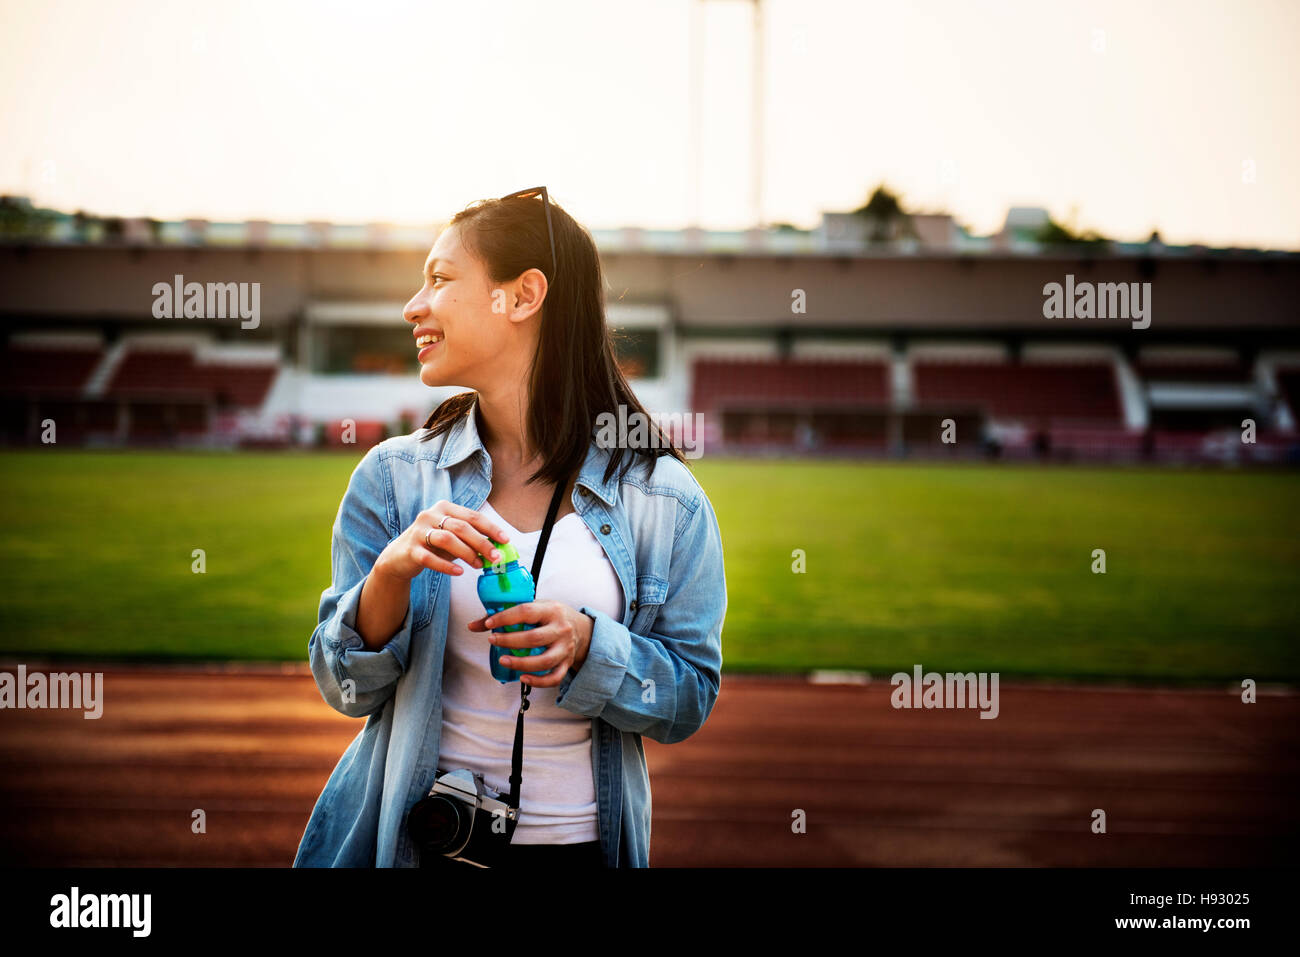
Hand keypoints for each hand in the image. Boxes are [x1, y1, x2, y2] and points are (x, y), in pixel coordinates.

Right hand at [374, 500, 510, 582]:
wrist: (399, 557)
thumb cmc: (432, 545)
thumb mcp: (452, 538)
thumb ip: (471, 539)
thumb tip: (497, 548)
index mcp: (444, 507)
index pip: (472, 516)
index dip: (491, 528)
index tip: (505, 540)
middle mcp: (430, 515)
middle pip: (461, 527)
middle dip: (482, 542)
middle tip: (495, 557)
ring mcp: (418, 531)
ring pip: (447, 539)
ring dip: (466, 553)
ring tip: (478, 565)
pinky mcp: (410, 549)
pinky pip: (430, 558)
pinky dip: (446, 565)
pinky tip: (459, 572)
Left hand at [468, 601, 593, 687]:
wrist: (582, 628)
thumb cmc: (551, 616)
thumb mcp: (535, 608)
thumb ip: (504, 616)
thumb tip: (473, 626)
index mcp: (552, 610)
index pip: (527, 612)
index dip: (506, 618)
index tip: (489, 624)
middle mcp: (561, 629)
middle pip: (534, 638)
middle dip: (510, 641)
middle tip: (493, 640)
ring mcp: (565, 648)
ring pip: (544, 661)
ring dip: (521, 663)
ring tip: (503, 661)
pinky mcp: (566, 663)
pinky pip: (554, 678)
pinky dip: (538, 681)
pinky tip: (522, 678)